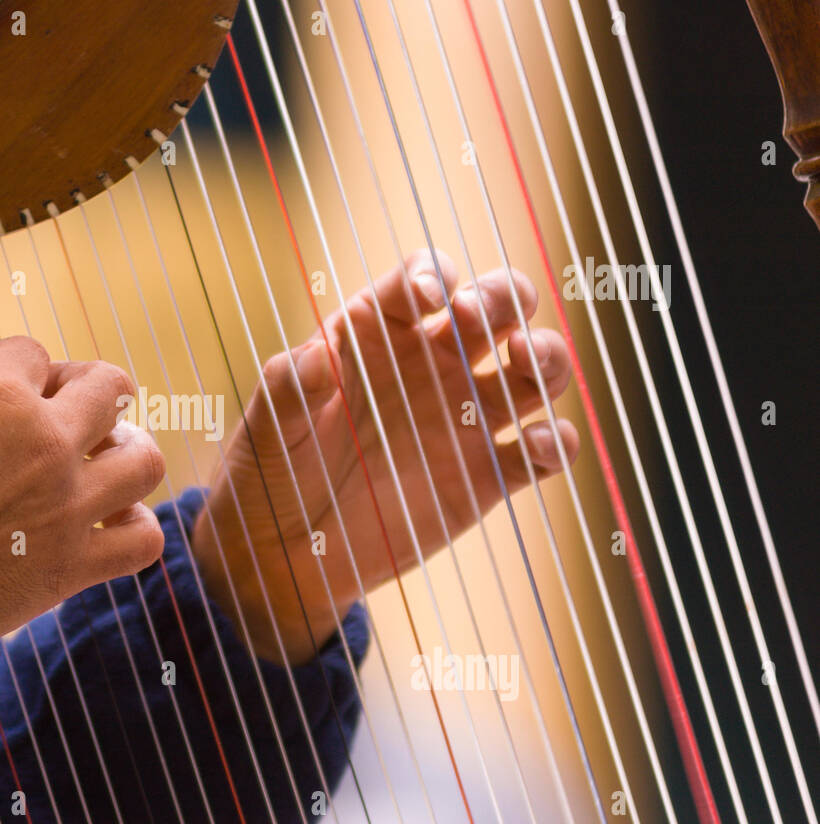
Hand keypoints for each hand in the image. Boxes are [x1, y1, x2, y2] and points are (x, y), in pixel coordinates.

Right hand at [0, 337, 165, 657]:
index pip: (32, 352)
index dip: (18, 367)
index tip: (4, 391)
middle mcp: (45, 442)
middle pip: (111, 387)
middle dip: (93, 392)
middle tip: (68, 414)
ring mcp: (67, 504)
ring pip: (144, 460)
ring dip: (130, 455)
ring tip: (105, 464)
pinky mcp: (72, 565)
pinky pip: (141, 541)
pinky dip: (136, 530)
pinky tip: (110, 526)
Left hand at [192, 251, 578, 663]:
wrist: (283, 550)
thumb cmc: (270, 470)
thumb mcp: (267, 423)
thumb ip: (290, 385)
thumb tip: (316, 355)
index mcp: (379, 333)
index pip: (424, 278)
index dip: (435, 273)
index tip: (429, 298)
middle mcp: (432, 364)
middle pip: (497, 306)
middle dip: (505, 295)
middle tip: (478, 317)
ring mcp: (464, 418)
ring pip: (535, 368)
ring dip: (548, 353)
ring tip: (526, 360)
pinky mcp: (486, 477)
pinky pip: (543, 449)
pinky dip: (555, 441)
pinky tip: (534, 444)